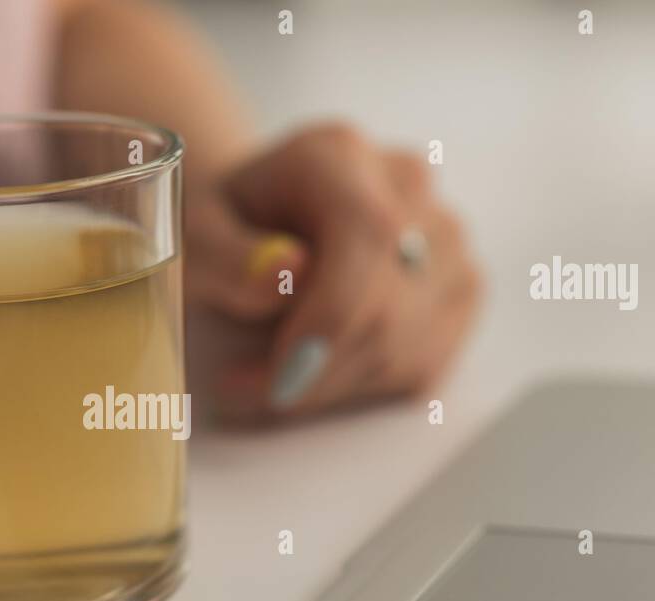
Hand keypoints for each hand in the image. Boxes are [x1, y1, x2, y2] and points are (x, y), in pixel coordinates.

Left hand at [184, 122, 481, 418]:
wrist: (259, 219)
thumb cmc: (221, 227)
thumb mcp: (193, 234)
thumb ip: (226, 254)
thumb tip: (287, 273)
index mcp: (337, 155)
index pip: (366, 237)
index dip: (328, 322)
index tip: (277, 380)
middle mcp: (408, 186)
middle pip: (389, 303)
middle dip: (315, 373)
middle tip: (244, 391)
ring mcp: (446, 236)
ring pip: (407, 344)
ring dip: (331, 385)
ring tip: (267, 377)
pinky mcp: (461, 287)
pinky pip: (423, 362)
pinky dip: (362, 387)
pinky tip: (316, 370)